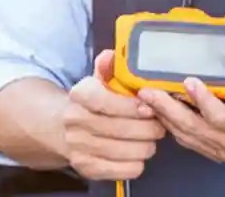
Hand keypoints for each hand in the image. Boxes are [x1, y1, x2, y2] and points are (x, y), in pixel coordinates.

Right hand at [62, 49, 165, 180]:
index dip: (132, 107)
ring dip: (147, 145)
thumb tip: (111, 55)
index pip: (107, 102)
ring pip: (128, 151)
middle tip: (160, 124)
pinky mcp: (88, 169)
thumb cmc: (92, 103)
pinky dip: (138, 162)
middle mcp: (75, 122)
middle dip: (149, 127)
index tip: (150, 107)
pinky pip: (126, 170)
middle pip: (121, 129)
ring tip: (150, 137)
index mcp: (80, 95)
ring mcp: (79, 148)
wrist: (64, 129)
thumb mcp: (99, 80)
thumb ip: (109, 67)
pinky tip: (137, 152)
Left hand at [137, 76, 224, 163]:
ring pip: (188, 135)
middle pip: (195, 127)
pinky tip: (159, 110)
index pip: (221, 117)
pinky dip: (171, 125)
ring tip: (146, 99)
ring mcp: (223, 150)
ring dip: (164, 117)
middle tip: (149, 91)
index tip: (188, 81)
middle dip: (168, 108)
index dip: (202, 100)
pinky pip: (188, 140)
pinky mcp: (215, 150)